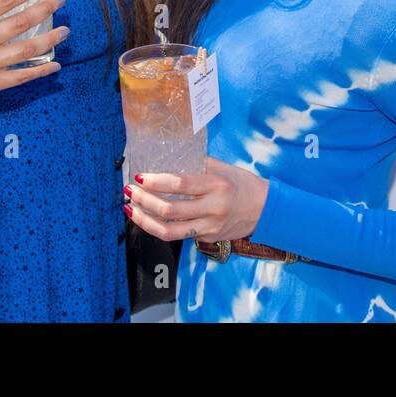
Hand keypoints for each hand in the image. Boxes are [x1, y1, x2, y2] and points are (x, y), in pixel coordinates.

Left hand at [124, 156, 268, 243]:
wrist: (265, 210)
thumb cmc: (243, 184)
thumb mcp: (224, 169)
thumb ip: (199, 165)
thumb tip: (170, 157)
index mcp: (216, 186)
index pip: (180, 185)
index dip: (156, 182)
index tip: (140, 178)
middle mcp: (212, 209)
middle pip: (169, 211)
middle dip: (144, 201)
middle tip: (130, 192)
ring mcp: (209, 228)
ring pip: (168, 232)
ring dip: (144, 221)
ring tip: (131, 210)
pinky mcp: (206, 239)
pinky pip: (179, 235)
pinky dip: (160, 227)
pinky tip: (149, 218)